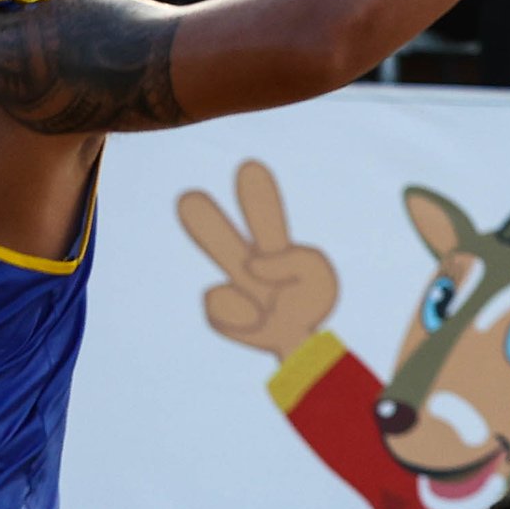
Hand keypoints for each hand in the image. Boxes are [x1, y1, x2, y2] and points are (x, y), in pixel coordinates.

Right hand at [175, 160, 339, 355]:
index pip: (265, 217)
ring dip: (209, 238)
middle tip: (190, 197)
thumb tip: (253, 265)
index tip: (251, 167)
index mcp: (272, 248)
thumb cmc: (307, 303)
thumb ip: (298, 261)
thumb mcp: (319, 277)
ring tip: (225, 241)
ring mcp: (233, 287)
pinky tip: (258, 319)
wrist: (299, 340)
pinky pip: (228, 305)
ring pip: (216, 261)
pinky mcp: (220, 313)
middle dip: (209, 219)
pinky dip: (246, 315)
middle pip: (224, 236)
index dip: (257, 196)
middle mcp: (246, 262)